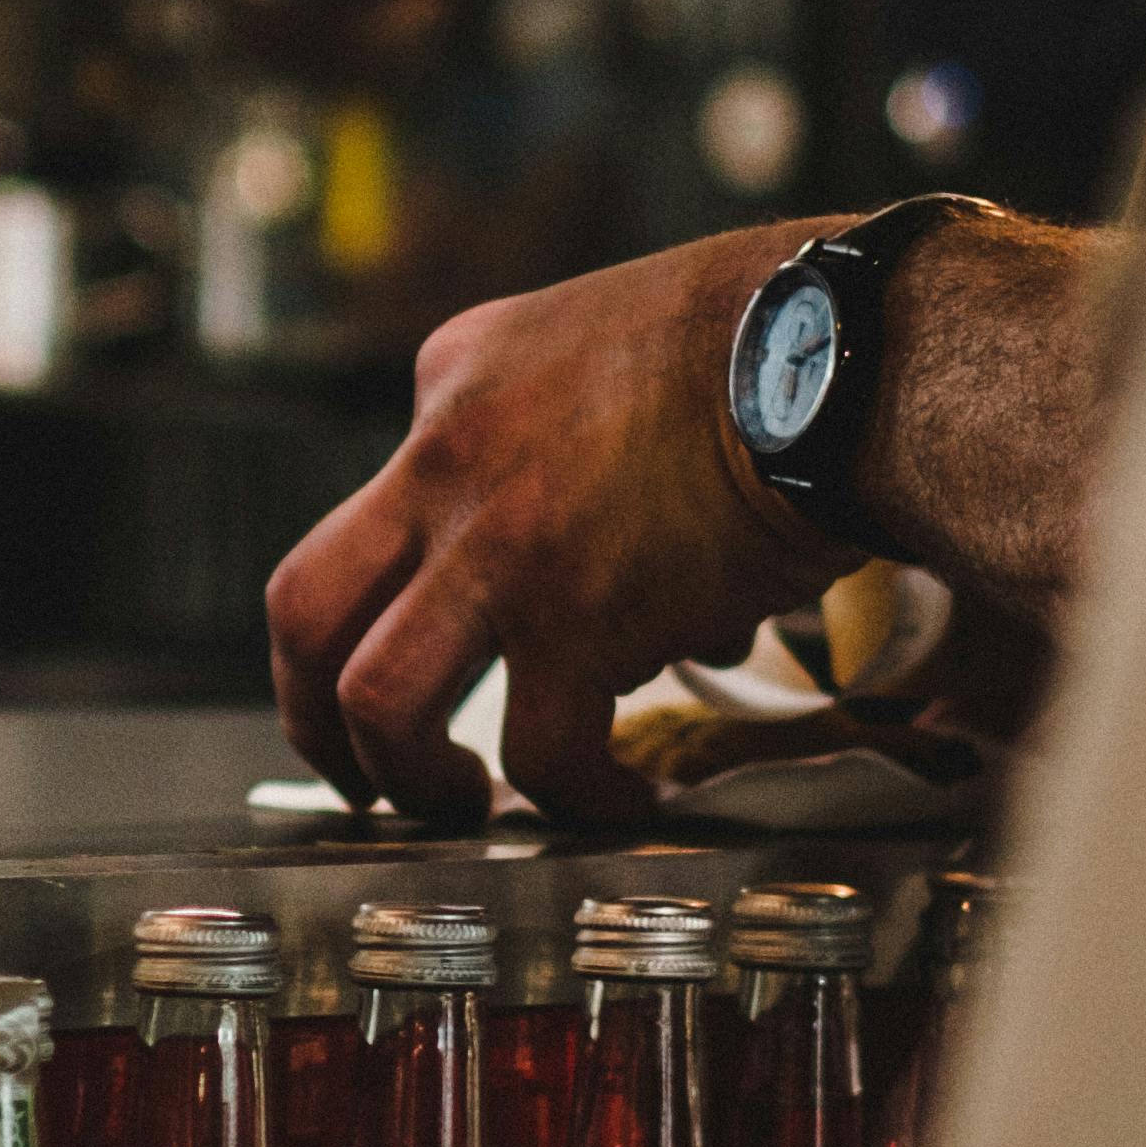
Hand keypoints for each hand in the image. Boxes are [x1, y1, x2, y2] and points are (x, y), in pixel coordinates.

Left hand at [268, 221, 806, 825]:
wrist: (841, 348)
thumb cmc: (772, 342)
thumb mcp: (613, 340)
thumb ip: (576, 441)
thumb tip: (636, 589)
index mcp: (452, 378)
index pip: (378, 506)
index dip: (413, 590)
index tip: (452, 641)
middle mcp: (446, 461)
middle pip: (303, 608)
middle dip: (311, 711)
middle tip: (358, 768)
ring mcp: (498, 546)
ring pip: (375, 701)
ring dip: (405, 777)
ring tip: (461, 806)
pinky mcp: (575, 620)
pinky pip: (538, 754)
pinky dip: (573, 800)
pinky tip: (621, 805)